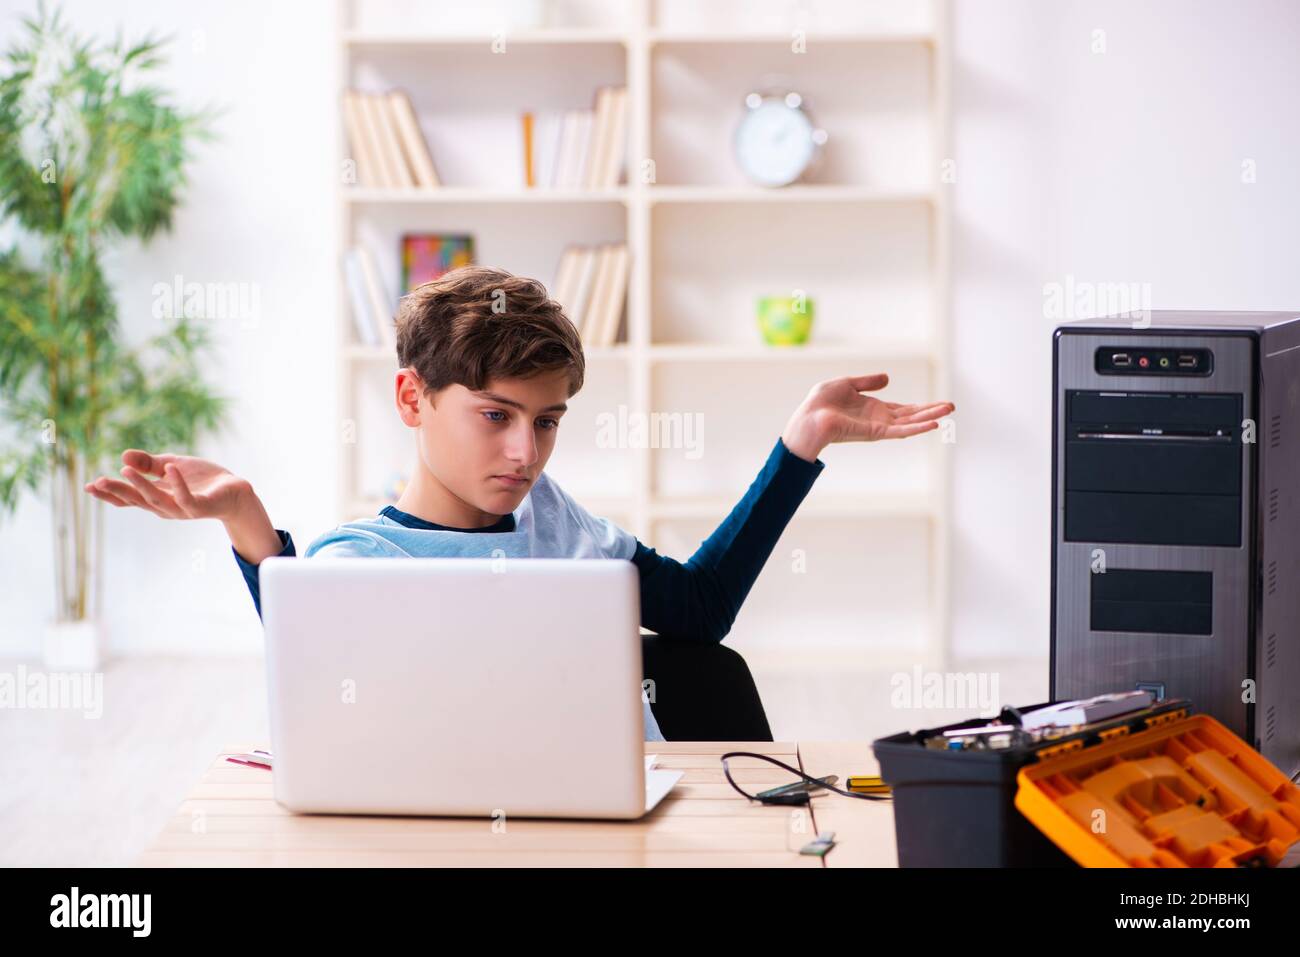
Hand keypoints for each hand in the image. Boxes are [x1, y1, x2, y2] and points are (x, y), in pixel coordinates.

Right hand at [84, 449, 251, 520]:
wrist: (234, 491)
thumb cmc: (202, 480)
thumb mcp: (171, 466)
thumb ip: (149, 464)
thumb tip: (123, 456)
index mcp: (156, 497)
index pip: (128, 498)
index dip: (109, 494)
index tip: (88, 486)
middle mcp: (165, 507)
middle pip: (136, 500)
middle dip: (116, 492)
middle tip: (96, 482)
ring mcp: (182, 509)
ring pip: (156, 500)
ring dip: (141, 486)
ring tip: (125, 470)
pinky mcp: (200, 507)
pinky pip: (187, 498)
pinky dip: (178, 484)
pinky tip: (170, 469)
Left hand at [781, 373, 954, 461]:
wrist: (809, 417)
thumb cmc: (821, 403)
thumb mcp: (847, 384)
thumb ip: (868, 382)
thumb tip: (888, 378)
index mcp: (873, 409)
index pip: (904, 409)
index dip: (921, 406)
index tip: (939, 404)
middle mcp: (879, 419)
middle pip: (912, 415)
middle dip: (932, 411)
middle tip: (952, 406)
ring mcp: (879, 426)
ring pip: (911, 422)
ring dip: (931, 417)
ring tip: (950, 411)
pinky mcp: (876, 432)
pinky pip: (901, 430)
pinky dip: (918, 427)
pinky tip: (934, 424)